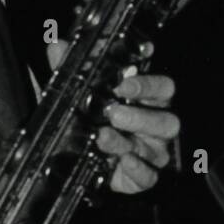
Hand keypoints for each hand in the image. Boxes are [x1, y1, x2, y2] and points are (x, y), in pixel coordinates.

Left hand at [47, 43, 179, 194]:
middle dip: (140, 116)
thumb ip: (70, 69)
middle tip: (113, 113)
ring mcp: (152, 153)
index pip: (162, 88)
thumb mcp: (78, 93)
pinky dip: (137, 170)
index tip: (123, 82)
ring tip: (103, 137)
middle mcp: (156, 126)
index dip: (147, 84)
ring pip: (156, 149)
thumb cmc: (90, 119)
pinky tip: (122, 161)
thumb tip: (57, 46)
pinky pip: (149, 177)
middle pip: (166, 119)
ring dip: (128, 142)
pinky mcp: (142, 177)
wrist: (78, 158)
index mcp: (148, 101)